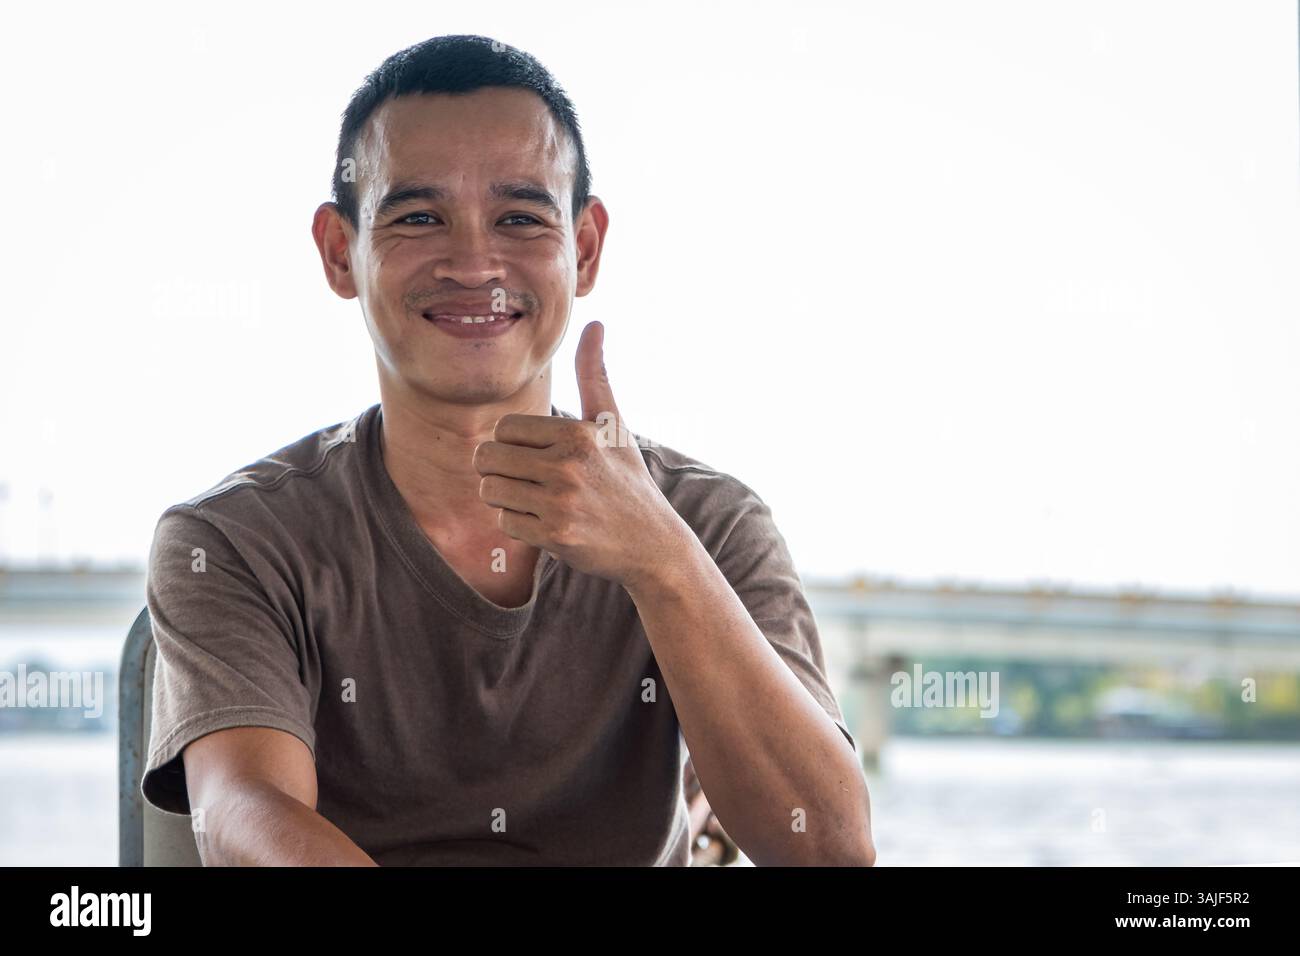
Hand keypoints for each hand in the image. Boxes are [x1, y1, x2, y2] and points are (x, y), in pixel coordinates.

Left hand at [472, 321, 688, 585]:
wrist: (653, 544)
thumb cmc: (626, 479)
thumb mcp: (613, 424)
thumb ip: (595, 375)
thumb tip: (595, 323)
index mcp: (576, 433)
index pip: (504, 429)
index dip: (513, 444)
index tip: (538, 456)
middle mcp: (568, 465)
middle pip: (488, 459)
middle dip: (501, 470)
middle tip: (531, 480)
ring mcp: (561, 502)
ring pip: (491, 491)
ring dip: (508, 499)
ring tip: (539, 501)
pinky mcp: (556, 536)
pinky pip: (506, 523)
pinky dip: (520, 526)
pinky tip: (549, 524)